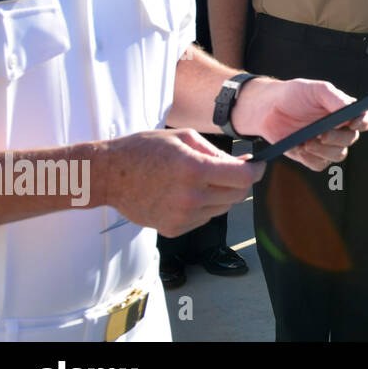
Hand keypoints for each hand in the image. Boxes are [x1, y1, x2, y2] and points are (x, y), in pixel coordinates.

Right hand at [107, 129, 265, 237]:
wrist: (108, 175)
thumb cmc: (145, 149)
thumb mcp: (184, 138)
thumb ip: (217, 153)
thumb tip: (244, 165)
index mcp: (194, 170)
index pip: (243, 178)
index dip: (257, 171)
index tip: (259, 166)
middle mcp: (190, 197)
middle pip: (236, 195)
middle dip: (239, 182)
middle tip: (229, 171)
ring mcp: (181, 216)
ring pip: (222, 208)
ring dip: (220, 194)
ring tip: (198, 180)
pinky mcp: (173, 229)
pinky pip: (204, 218)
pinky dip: (203, 207)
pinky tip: (183, 194)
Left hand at [232, 77, 367, 171]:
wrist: (267, 109)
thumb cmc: (293, 95)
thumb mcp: (315, 90)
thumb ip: (335, 98)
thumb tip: (351, 110)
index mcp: (344, 111)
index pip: (365, 119)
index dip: (364, 122)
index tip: (353, 123)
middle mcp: (339, 129)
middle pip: (351, 140)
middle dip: (337, 138)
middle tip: (322, 134)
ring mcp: (326, 144)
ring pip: (338, 155)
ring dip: (324, 151)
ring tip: (306, 142)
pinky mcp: (311, 156)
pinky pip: (319, 165)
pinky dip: (310, 159)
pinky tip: (299, 148)